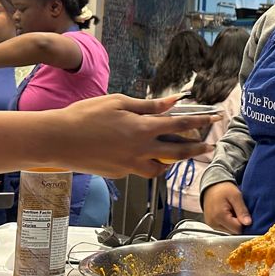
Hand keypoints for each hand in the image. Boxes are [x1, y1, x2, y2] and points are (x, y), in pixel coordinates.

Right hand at [43, 94, 218, 178]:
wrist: (58, 140)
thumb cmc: (86, 116)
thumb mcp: (119, 103)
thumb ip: (148, 105)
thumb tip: (173, 102)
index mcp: (142, 129)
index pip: (180, 125)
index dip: (201, 121)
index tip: (216, 118)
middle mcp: (141, 150)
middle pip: (178, 152)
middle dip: (196, 149)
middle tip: (209, 147)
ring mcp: (130, 165)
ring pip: (160, 168)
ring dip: (171, 161)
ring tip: (176, 154)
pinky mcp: (119, 173)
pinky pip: (140, 170)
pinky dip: (148, 163)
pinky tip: (143, 154)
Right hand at [202, 182, 251, 233]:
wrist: (212, 185)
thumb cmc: (223, 188)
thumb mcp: (236, 196)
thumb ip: (242, 210)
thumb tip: (248, 223)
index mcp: (219, 216)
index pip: (237, 229)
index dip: (243, 222)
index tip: (243, 213)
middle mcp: (213, 223)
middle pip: (232, 231)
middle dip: (238, 223)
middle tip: (237, 210)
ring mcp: (211, 224)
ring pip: (228, 230)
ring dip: (233, 223)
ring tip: (232, 211)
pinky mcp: (210, 224)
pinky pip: (223, 228)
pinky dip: (227, 223)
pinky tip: (228, 213)